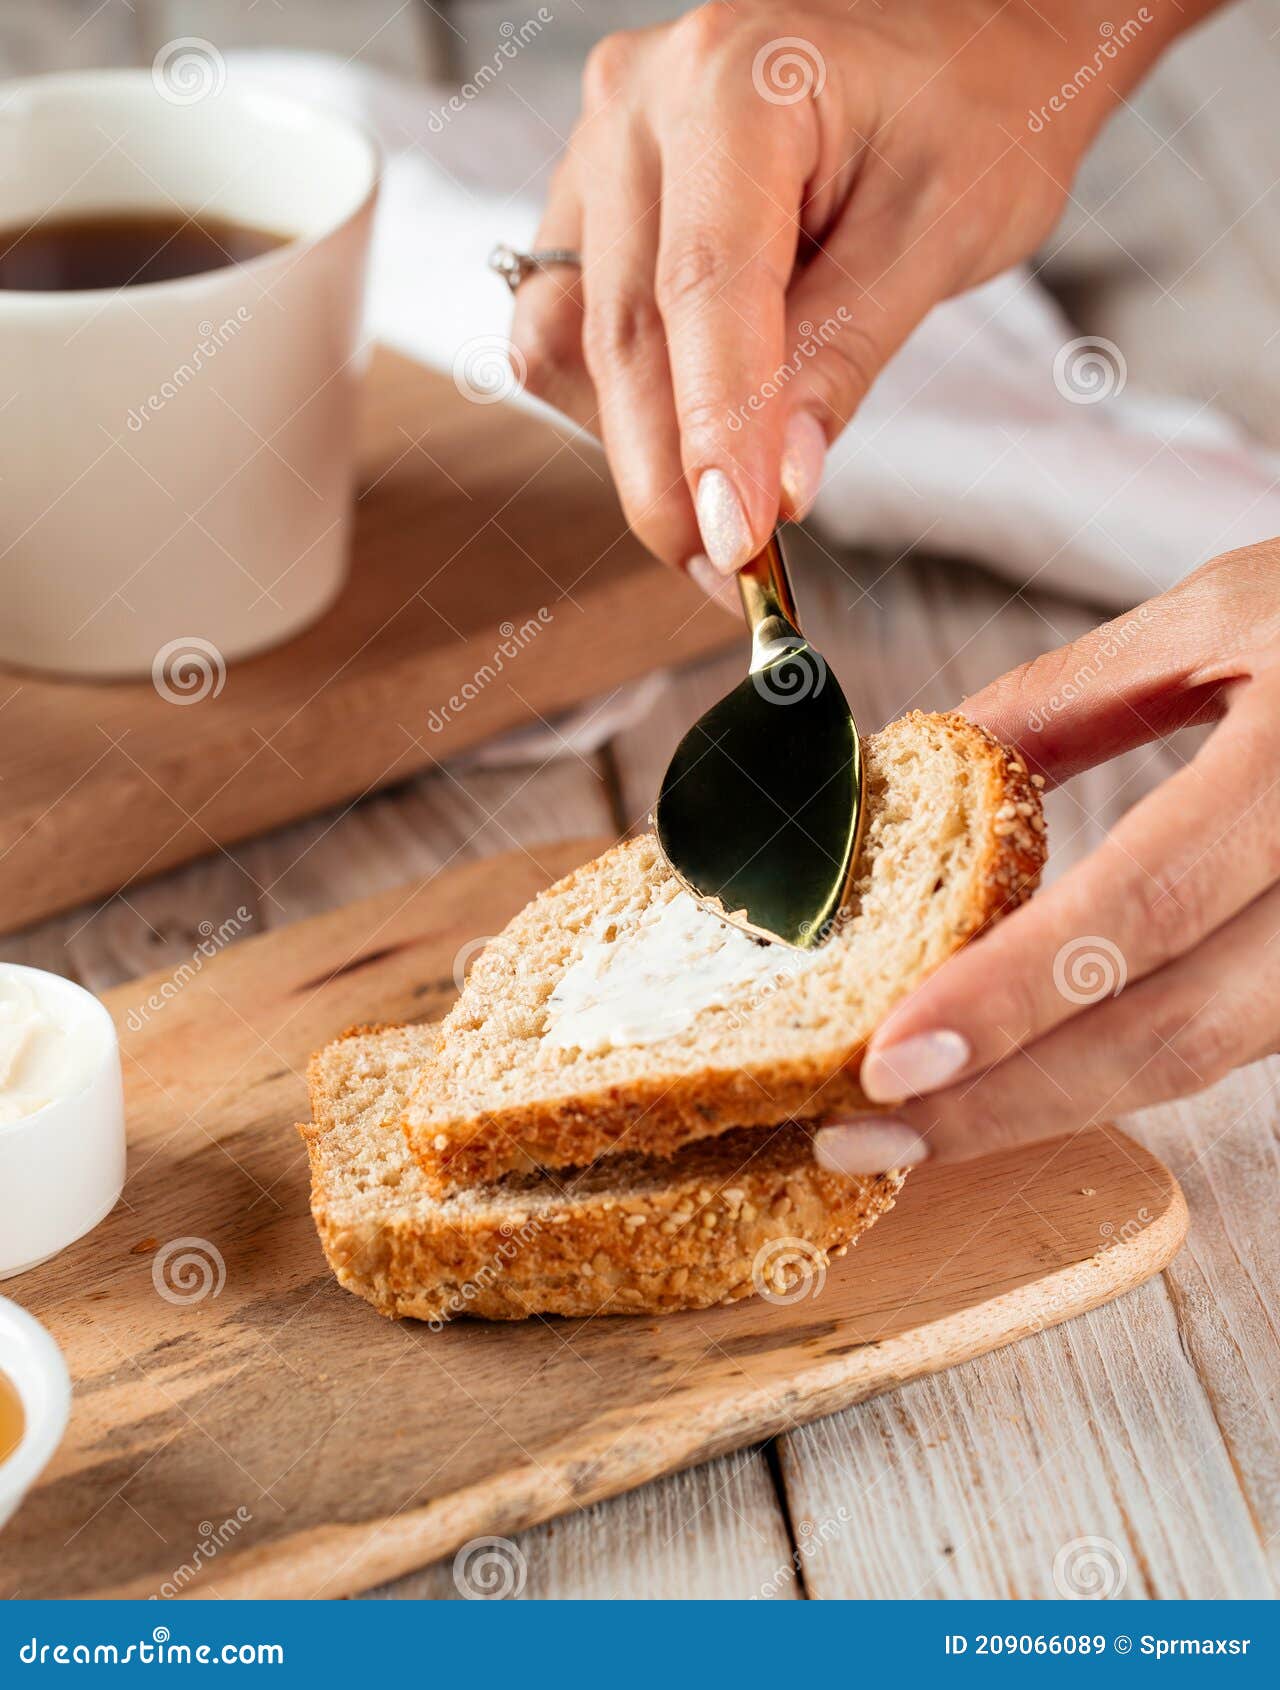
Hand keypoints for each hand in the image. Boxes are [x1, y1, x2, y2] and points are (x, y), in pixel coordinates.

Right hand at [511, 0, 1203, 589]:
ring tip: (718, 514)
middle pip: (621, 329)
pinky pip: (569, 326)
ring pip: (575, 341)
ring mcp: (601, 146)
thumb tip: (773, 487)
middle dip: (667, 474)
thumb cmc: (973, 113)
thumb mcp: (940, 232)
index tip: (735, 541)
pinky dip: (623, 405)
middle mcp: (639, 101)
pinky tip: (690, 437)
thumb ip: (844, 355)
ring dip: (637, 447)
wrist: (961, 40)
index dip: (712, 431)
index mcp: (736, 80)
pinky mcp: (593, 196)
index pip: (705, 286)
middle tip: (726, 573)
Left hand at [815, 541, 1279, 1172]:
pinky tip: (1024, 1074)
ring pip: (1208, 1058)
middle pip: (1179, 1032)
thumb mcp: (1218, 617)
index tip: (886, 1061)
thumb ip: (1066, 697)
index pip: (1143, 904)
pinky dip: (1116, 1066)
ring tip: (919, 1122)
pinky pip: (1235, 1038)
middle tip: (862, 1132)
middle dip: (1006, 1101)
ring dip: (1050, 1100)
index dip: (1011, 996)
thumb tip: (915, 766)